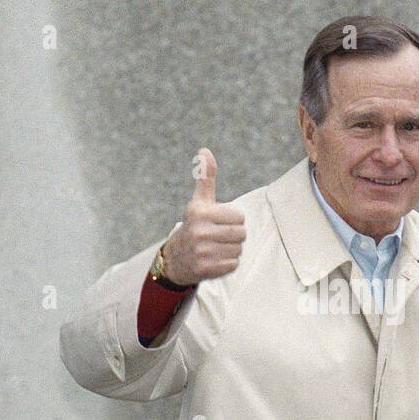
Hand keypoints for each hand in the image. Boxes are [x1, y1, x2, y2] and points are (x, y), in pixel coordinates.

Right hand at [160, 148, 246, 285]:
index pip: (240, 217)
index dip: (233, 220)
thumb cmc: (194, 225)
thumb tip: (205, 150)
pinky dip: (227, 263)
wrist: (176, 258)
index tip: (218, 222)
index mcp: (200, 213)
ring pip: (238, 249)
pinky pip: (233, 264)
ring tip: (216, 248)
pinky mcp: (207, 269)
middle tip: (218, 237)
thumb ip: (206, 178)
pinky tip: (215, 259)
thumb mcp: (199, 202)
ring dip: (231, 250)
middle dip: (234, 236)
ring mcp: (202, 252)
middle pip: (241, 234)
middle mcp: (200, 232)